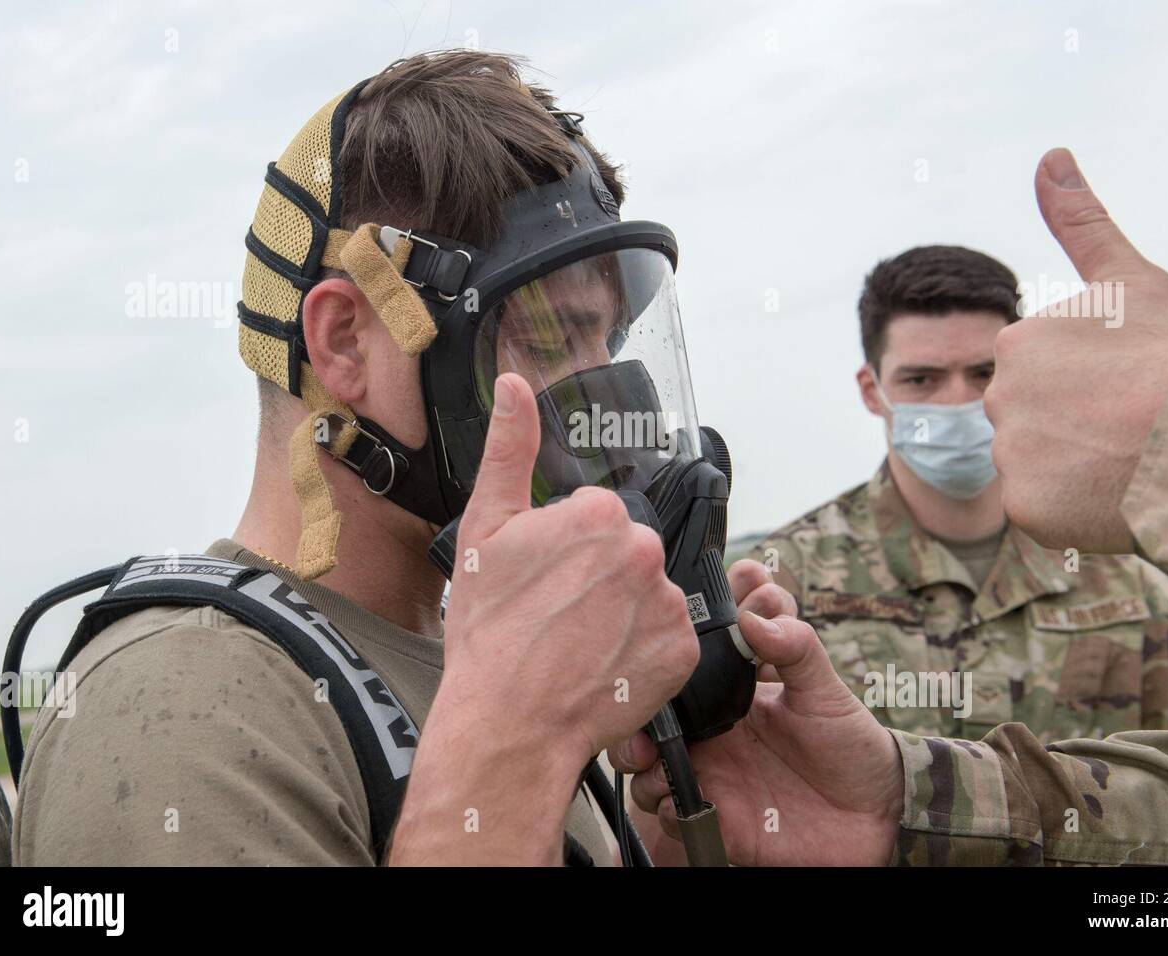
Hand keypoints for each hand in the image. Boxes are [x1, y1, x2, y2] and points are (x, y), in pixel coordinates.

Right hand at [392, 373, 697, 864]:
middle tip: (558, 617)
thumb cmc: (489, 630)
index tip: (542, 583)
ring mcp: (669, 604)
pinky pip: (668, 638)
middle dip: (599, 579)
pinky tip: (605, 666)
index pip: (596, 517)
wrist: (508, 721)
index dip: (565, 551)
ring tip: (580, 647)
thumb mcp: (484, 531)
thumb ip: (509, 451)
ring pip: (649, 595)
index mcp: (600, 513)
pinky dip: (643, 652)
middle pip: (628, 554)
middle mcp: (646, 551)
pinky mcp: (683, 651)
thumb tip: (513, 383)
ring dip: (624, 614)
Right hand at [610, 559, 904, 866]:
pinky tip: (684, 797)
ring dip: (639, 758)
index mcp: (732, 694)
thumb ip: (795, 646)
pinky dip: (667, 805)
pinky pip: (671, 813)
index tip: (675, 637)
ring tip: (655, 757)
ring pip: (645, 764)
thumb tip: (754, 614)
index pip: (685, 665)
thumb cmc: (850, 745)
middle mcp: (712, 732)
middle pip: (649, 715)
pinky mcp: (715, 817)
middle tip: (646, 703)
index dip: (668, 653)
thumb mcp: (826, 689)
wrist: (872, 813)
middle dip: (633, 708)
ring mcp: (710, 772)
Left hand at [986, 148, 1167, 551]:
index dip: (1094, 388)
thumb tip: (1049, 155)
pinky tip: (1118, 495)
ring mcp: (1010, 454)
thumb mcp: (1135, 279)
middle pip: (1036, 423)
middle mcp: (998, 395)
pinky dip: (1080, 512)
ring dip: (1081, 470)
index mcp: (1018, 342)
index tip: (1131, 387)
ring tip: (1132, 459)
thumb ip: (1081, 223)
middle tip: (1134, 425)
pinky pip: (1048, 513)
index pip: (1044, 378)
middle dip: (1080, 428)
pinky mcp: (1027, 509)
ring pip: (1043, 468)